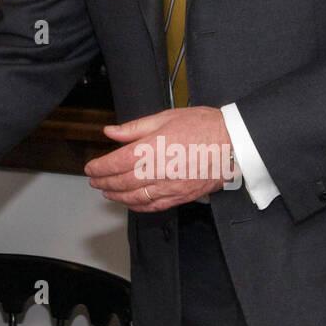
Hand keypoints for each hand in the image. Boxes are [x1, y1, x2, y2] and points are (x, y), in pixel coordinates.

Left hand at [85, 106, 235, 210]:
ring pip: (135, 198)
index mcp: (151, 149)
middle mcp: (158, 171)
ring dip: (117, 196)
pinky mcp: (182, 196)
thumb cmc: (203, 126)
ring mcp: (170, 187)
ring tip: (107, 193)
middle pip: (121, 182)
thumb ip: (133, 129)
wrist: (234, 141)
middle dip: (104, 183)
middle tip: (94, 181)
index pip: (115, 163)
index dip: (99, 168)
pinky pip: (155, 206)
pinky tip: (131, 203)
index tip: (90, 168)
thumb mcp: (164, 118)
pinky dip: (138, 207)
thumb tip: (110, 132)